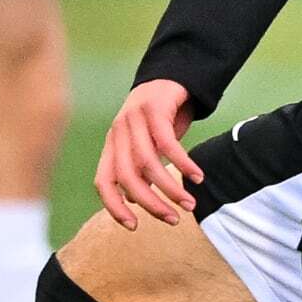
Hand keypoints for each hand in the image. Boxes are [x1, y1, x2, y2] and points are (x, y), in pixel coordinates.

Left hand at [95, 79, 204, 226]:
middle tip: (172, 219)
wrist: (171, 74)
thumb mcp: (146, 144)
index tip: (134, 226)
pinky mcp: (154, 109)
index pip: (103, 182)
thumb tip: (135, 199)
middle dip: (150, 203)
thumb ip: (139, 168)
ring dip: (170, 188)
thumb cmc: (160, 117)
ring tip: (190, 204)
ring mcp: (133, 120)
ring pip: (147, 163)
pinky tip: (198, 176)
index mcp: (112, 146)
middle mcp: (118, 133)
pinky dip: (183, 163)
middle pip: (127, 177)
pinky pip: (167, 143)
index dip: (114, 207)